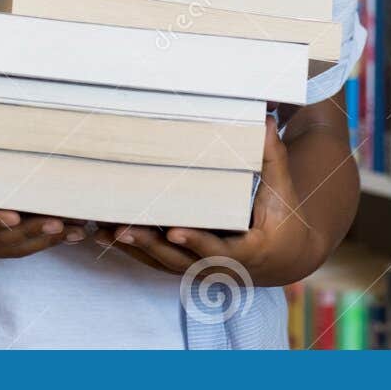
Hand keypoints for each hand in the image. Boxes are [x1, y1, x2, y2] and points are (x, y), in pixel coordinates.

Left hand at [93, 117, 326, 286]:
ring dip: (134, 248)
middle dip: (150, 245)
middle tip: (122, 228)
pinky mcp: (190, 266)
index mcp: (248, 252)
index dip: (196, 241)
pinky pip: (157, 261)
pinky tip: (108, 235)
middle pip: (180, 259)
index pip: (218, 248)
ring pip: (163, 262)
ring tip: (105, 229)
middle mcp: (220, 266)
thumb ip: (272, 159)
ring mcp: (202, 269)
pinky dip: (134, 249)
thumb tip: (266, 120)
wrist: (286, 257)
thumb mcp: (283, 193)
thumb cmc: (285, 219)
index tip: (174, 230)